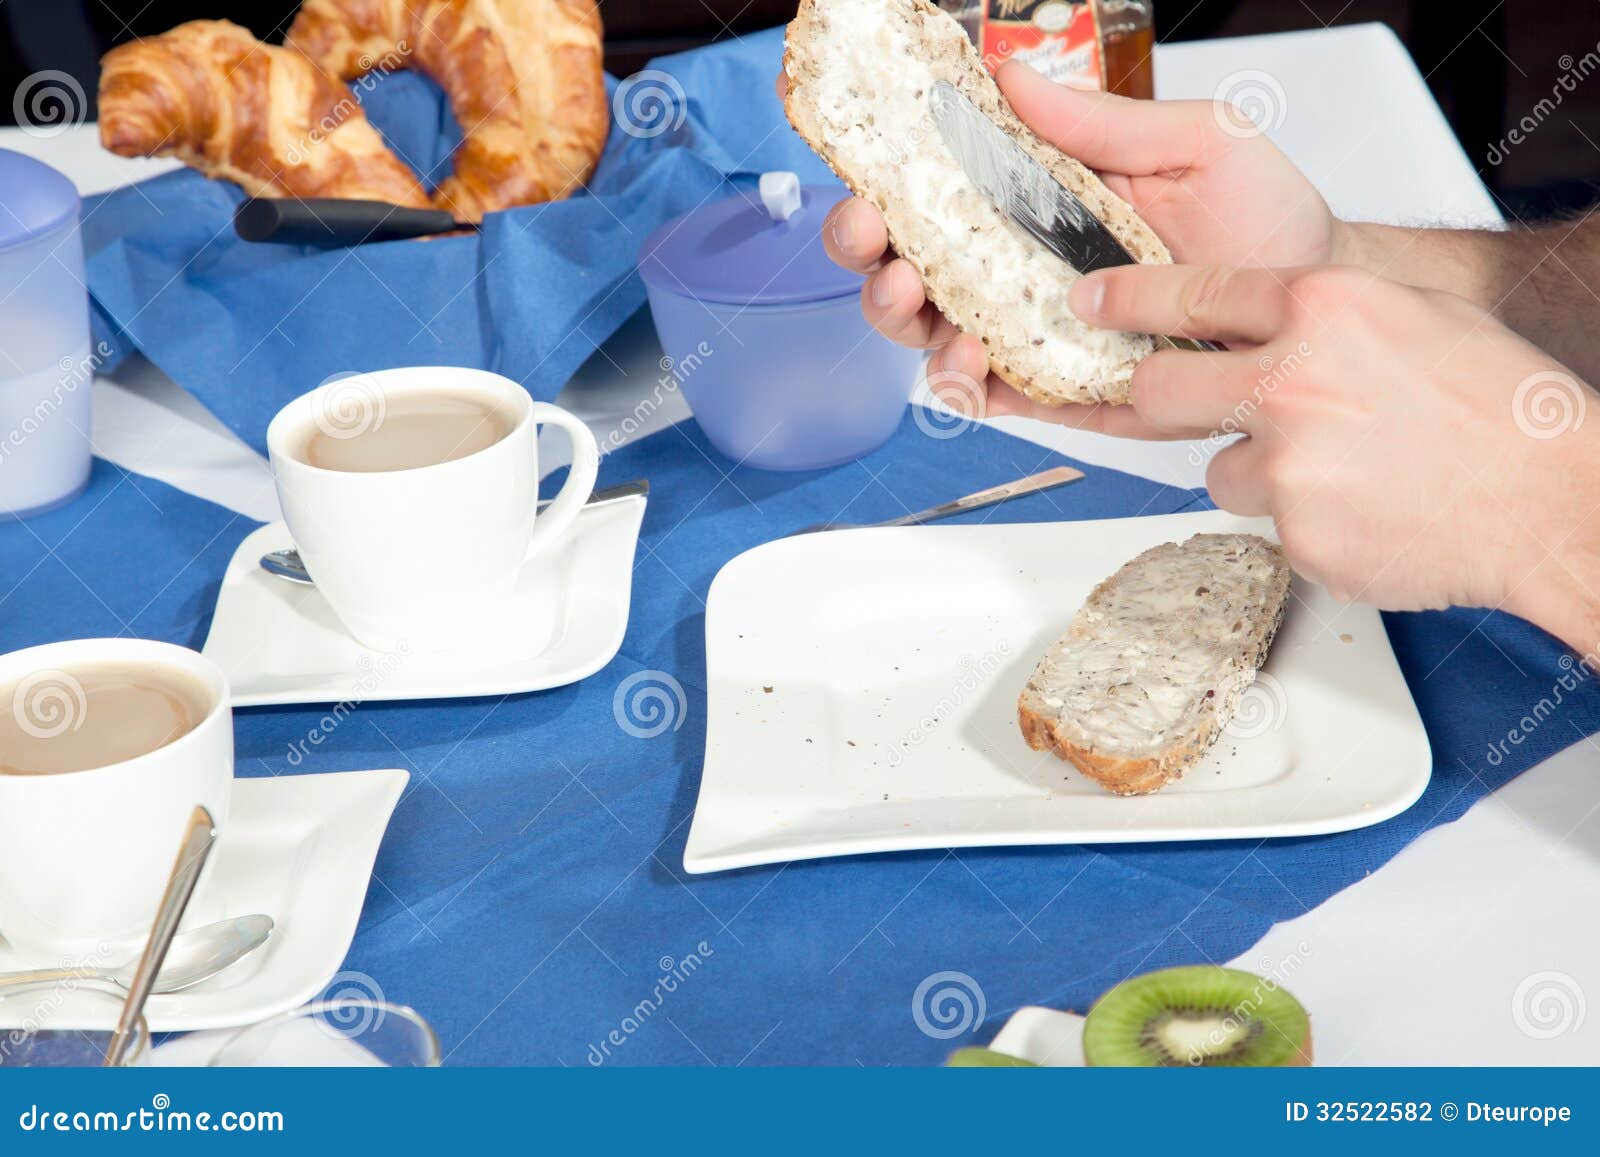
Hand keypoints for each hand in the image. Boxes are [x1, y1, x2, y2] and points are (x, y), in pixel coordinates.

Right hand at [816, 60, 1347, 430]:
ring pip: (932, 328)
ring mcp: (1032, 326)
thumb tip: (1012, 77)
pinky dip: (962, 385)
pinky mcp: (1057, 389)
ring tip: (916, 299)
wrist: (1307, 306)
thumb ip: (1100, 120)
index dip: (878, 158)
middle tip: (870, 230)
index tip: (841, 140)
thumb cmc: (1260, 220)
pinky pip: (989, 394)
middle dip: (865, 244)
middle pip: (908, 256)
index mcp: (1036, 192)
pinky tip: (970, 365)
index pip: (936, 174)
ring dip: (904, 314)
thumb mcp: (1192, 141)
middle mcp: (1020, 260)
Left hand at [1069, 260, 1599, 648]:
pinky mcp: (1293, 531)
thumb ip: (1323, 316)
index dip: (1127, 297)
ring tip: (1347, 470)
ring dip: (1263, 471)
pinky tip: (1365, 508)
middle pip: (1159, 387)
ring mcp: (1288, 461)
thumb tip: (1257, 320)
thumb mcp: (1413, 319)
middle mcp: (1293, 378)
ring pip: (1219, 467)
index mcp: (1324, 307)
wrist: (1553, 502)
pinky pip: (1267, 522)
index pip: (1192, 291)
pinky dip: (1304, 520)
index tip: (1088, 300)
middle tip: (1193, 404)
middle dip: (1160, 396)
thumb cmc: (1503, 412)